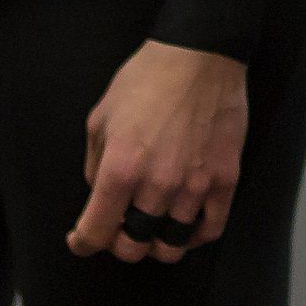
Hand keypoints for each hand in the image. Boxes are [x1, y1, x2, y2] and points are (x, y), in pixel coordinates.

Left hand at [69, 39, 247, 263]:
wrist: (199, 58)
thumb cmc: (148, 80)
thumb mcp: (101, 117)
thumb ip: (95, 163)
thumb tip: (99, 193)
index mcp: (120, 169)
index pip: (96, 231)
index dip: (84, 243)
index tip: (82, 241)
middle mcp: (157, 186)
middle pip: (133, 247)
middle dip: (119, 244)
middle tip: (119, 231)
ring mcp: (194, 187)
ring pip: (171, 246)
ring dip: (156, 244)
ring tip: (153, 230)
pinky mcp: (224, 182)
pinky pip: (210, 230)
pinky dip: (193, 237)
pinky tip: (185, 227)